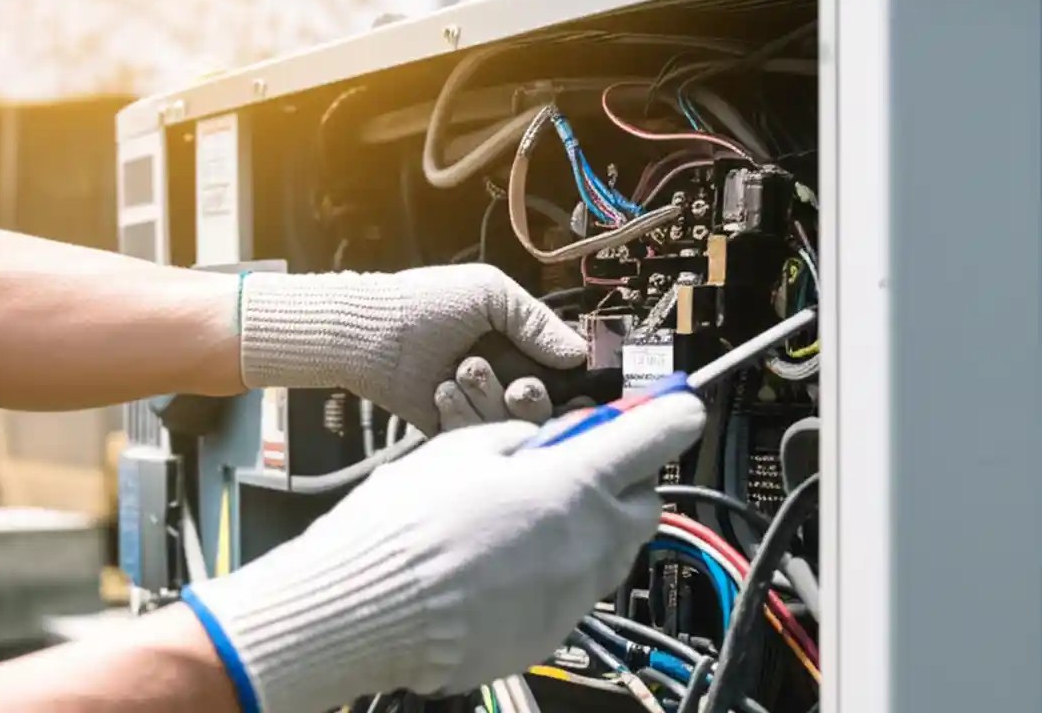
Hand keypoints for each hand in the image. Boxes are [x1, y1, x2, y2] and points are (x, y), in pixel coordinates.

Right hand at [181, 393, 705, 712]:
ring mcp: (574, 595)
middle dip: (620, 481)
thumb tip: (559, 440)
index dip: (671, 415)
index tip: (677, 409)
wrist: (364, 610)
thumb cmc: (404, 526)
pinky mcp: (552, 632)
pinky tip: (504, 565)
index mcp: (573, 484)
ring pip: (610, 550)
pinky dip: (555, 572)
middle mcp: (589, 543)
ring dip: (587, 528)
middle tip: (570, 469)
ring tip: (522, 521)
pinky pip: (574, 592)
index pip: (658, 436)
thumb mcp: (462, 449)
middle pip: (643, 502)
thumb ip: (527, 440)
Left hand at [238, 264, 585, 433]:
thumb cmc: (428, 303)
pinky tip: (442, 391)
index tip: (577, 392)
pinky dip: (463, 417)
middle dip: (534, 400)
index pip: (562, 377)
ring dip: (490, 401)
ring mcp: (477, 409)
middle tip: (519, 388)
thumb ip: (537, 322)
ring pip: (509, 427)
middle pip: (542, 410)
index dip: (574, 388)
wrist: (372, 332)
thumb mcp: (491, 294)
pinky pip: (474, 441)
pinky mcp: (451, 433)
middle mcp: (504, 381)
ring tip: (462, 373)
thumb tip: (579, 354)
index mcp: (519, 348)